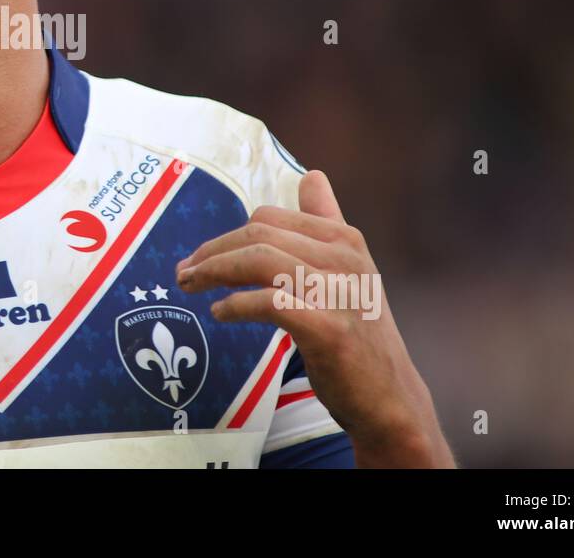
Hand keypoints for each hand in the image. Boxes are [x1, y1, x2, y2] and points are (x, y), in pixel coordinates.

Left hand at [174, 169, 454, 467]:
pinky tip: (219, 314)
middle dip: (212, 252)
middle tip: (183, 273)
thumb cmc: (359, 332)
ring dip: (214, 272)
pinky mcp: (329, 328)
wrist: (389, 397)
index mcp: (344, 237)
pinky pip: (269, 302)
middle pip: (259, 235)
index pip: (269, 218)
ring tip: (190, 287)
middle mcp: (344, 256)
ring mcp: (338, 291)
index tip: (200, 257)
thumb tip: (311, 176)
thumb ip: (326, 221)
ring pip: (260, 261)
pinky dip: (236, 305)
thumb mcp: (347, 269)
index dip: (226, 236)